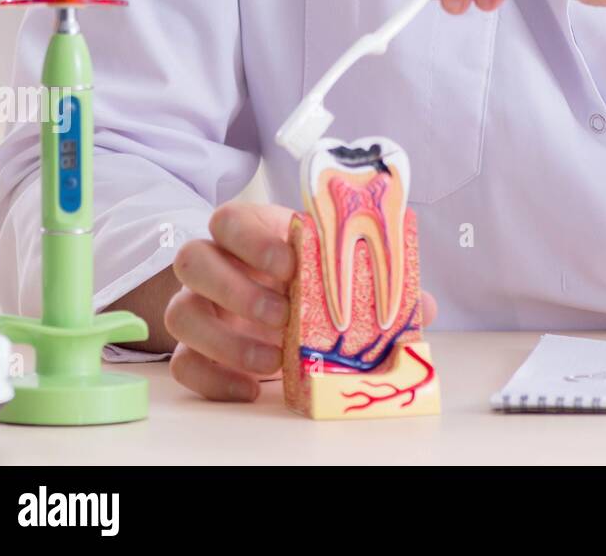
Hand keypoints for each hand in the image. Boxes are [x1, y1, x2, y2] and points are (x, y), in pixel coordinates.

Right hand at [167, 201, 437, 401]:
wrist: (263, 300)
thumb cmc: (301, 275)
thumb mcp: (331, 268)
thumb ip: (371, 280)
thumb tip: (425, 306)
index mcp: (246, 231)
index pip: (228, 219)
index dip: (253, 239)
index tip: (290, 262)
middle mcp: (212, 264)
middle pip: (193, 259)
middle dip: (237, 288)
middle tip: (283, 314)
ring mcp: (196, 305)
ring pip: (181, 313)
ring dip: (227, 337)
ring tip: (274, 355)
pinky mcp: (190, 348)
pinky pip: (183, 363)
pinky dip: (216, 378)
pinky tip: (253, 387)